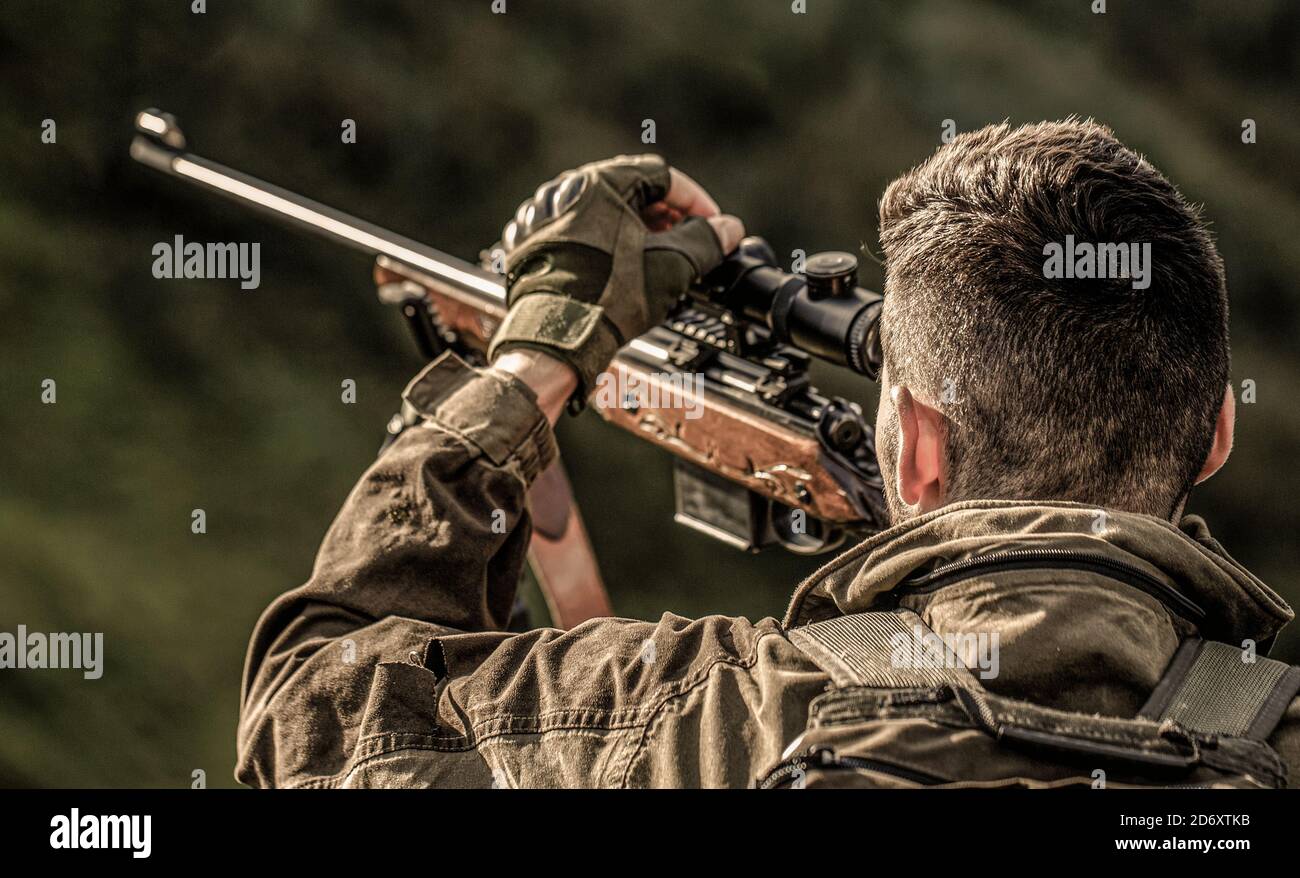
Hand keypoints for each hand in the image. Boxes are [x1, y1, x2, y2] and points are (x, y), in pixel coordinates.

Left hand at [487, 155, 743, 403]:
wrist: (554, 338)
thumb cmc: (604, 300)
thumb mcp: (670, 266)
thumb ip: (706, 241)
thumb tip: (728, 229)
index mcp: (598, 183)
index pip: (662, 175)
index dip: (695, 201)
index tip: (711, 224)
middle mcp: (566, 191)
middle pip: (633, 190)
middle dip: (668, 216)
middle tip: (688, 241)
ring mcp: (546, 217)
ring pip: (606, 212)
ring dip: (639, 229)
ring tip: (660, 258)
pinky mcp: (535, 244)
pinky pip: (582, 233)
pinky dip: (609, 243)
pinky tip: (624, 268)